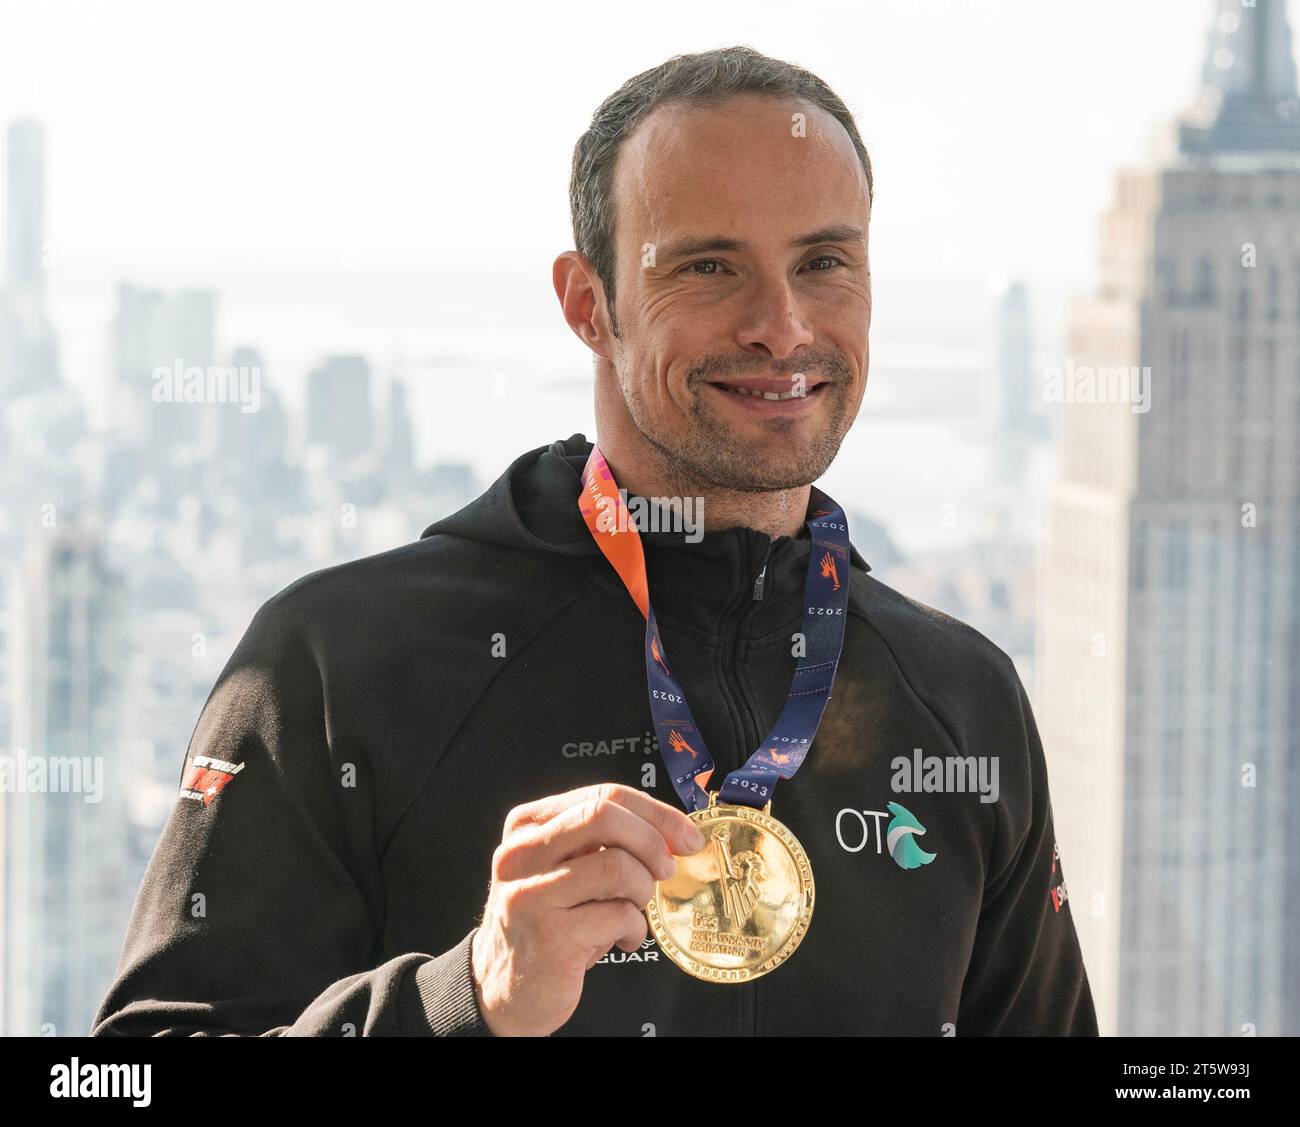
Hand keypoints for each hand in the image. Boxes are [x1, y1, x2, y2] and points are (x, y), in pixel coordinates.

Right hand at [469, 782, 705, 1035]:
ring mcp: (531, 895)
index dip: (655, 813)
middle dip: (651, 840)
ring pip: (617, 866)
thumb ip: (601, 843)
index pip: (602, 795)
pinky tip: (621, 939)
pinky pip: (619, 916)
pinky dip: (634, 928)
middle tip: (666, 868)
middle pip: (604, 816)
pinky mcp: (550, 938)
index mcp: (527, 826)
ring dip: (642, 891)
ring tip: (632, 911)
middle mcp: (521, 854)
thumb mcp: (563, 870)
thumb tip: (670, 832)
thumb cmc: (548, 924)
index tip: (685, 836)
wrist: (502, 990)